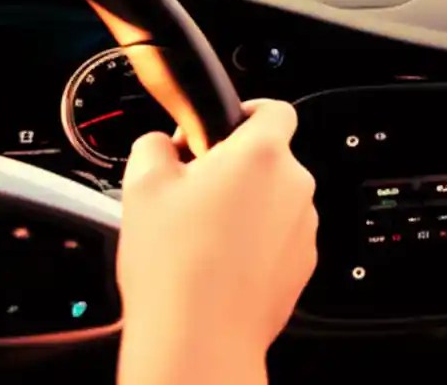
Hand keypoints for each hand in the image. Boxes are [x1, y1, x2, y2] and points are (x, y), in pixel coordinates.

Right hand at [116, 99, 316, 384]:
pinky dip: (256, 242)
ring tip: (202, 235)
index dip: (246, 112)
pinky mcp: (303, 263)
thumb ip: (154, 145)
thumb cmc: (176, 265)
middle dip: (235, 169)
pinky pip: (280, 237)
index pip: (274, 108)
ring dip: (247, 207)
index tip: (222, 127)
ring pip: (275, 200)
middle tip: (193, 191)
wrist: (201, 337)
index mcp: (262, 154)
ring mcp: (304, 227)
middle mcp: (294, 186)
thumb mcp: (142, 184)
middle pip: (269, 159)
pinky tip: (220, 262)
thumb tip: (162, 145)